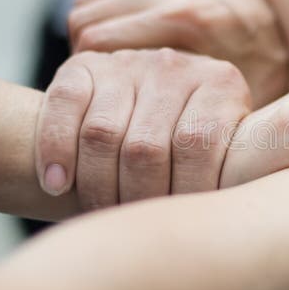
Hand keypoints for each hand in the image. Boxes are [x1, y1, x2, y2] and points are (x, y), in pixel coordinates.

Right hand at [35, 48, 250, 209]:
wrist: (161, 103)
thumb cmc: (201, 148)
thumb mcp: (231, 149)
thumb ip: (233, 170)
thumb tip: (222, 225)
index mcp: (220, 84)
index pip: (199, 145)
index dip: (184, 193)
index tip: (179, 226)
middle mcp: (175, 67)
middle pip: (146, 146)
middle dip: (136, 198)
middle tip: (134, 227)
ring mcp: (129, 62)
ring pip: (102, 133)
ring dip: (96, 186)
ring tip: (101, 213)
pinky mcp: (85, 64)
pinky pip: (64, 104)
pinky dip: (55, 148)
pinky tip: (57, 185)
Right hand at [69, 0, 288, 107]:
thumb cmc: (265, 67)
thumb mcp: (239, 100)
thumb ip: (197, 115)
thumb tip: (152, 157)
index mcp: (193, 17)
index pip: (98, 39)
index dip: (85, 75)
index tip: (95, 108)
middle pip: (87, 18)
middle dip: (82, 59)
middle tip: (96, 95)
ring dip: (91, 36)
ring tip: (107, 74)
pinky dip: (106, 10)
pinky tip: (123, 41)